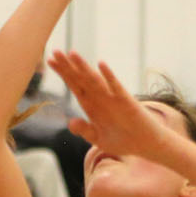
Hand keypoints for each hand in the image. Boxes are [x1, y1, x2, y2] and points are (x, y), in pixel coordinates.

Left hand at [49, 51, 174, 164]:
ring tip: (72, 54)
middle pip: (81, 78)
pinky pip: (116, 86)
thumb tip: (70, 122)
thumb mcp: (98, 138)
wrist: (145, 144)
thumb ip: (84, 130)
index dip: (63, 73)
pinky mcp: (126, 101)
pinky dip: (109, 76)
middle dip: (68, 66)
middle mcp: (100, 98)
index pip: (74, 85)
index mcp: (91, 105)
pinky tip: (101, 65)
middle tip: (55, 51)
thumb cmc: (122, 140)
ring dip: (83, 67)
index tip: (50, 61)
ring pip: (94, 79)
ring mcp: (112, 97)